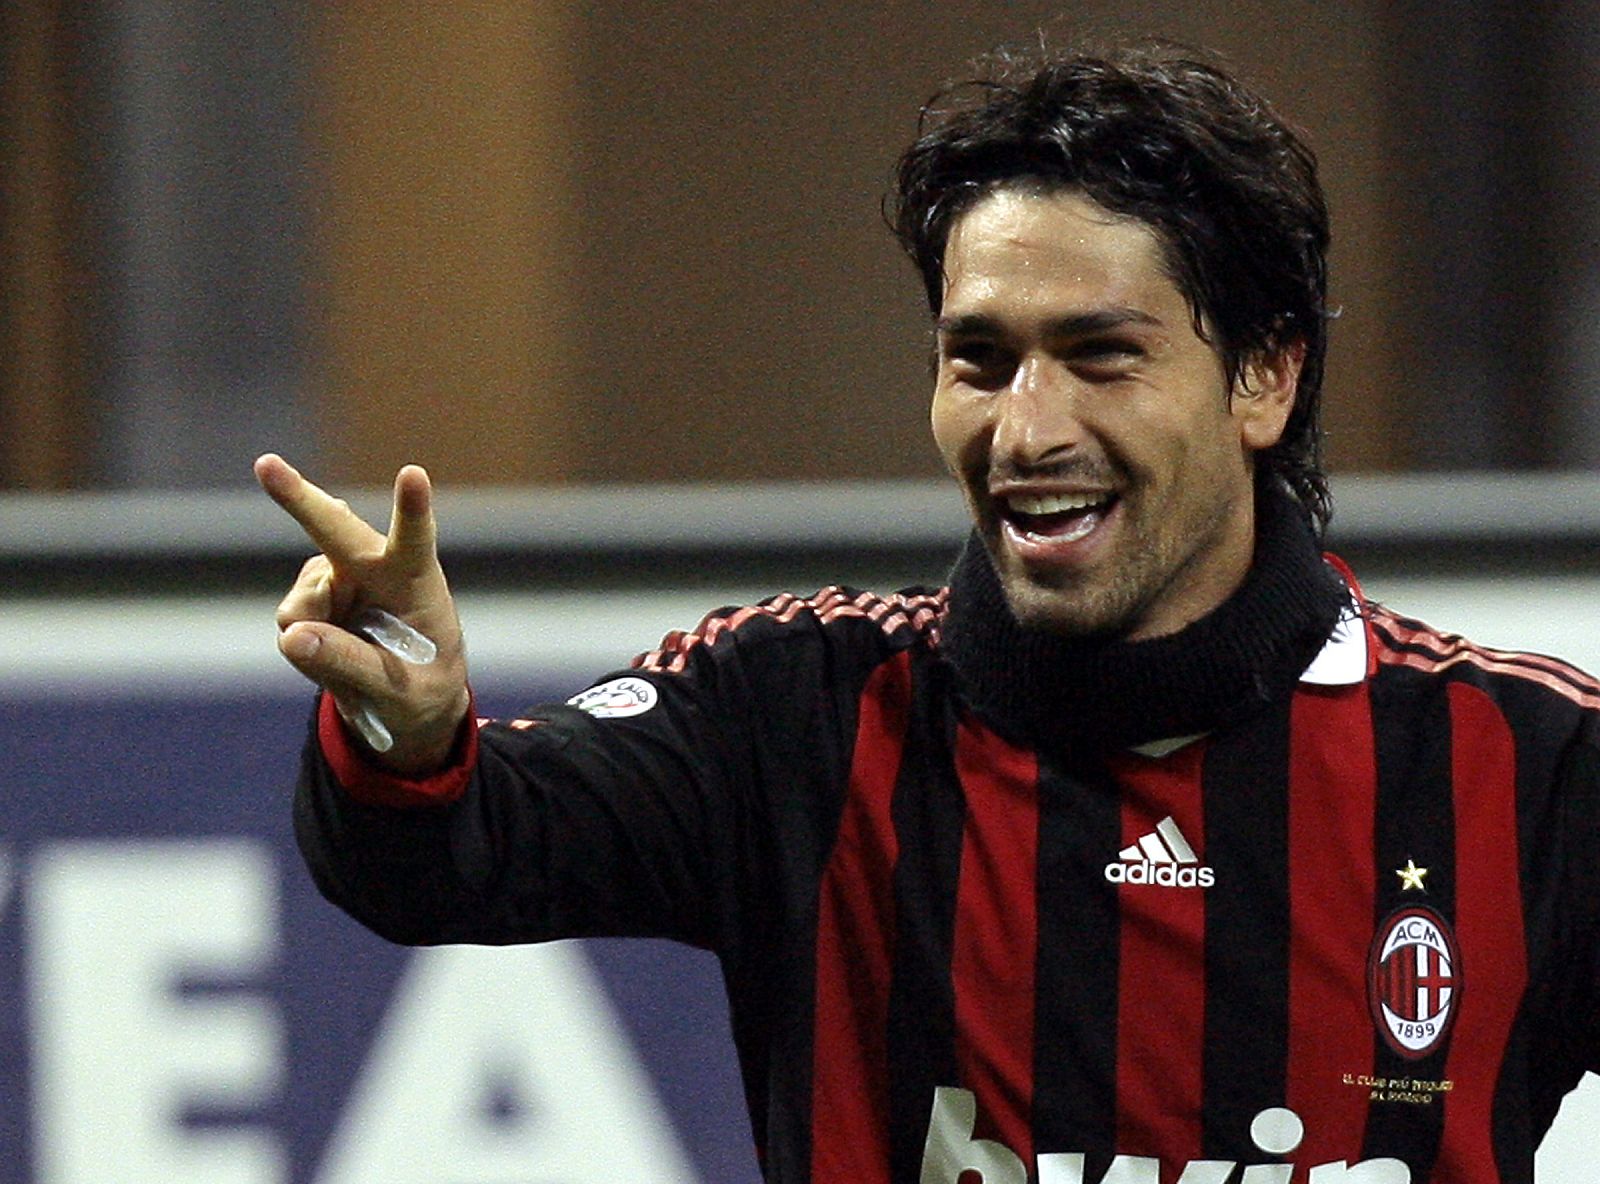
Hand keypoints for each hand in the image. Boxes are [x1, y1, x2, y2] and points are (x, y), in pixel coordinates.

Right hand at [254, 453, 470, 773]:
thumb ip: (350, 663)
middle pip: (334, 530)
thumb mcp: (397, 689)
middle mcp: (375, 565)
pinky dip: (306, 645)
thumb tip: (292, 635)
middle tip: (266, 466)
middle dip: (299, 498)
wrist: (409, 697)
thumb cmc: (422, 686)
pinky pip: (292, 625)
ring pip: (300, 606)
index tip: (413, 474)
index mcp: (416, 579)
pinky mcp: (314, 591)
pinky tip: (335, 648)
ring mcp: (339, 575)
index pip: (414, 540)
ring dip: (316, 638)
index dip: (411, 508)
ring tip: (356, 658)